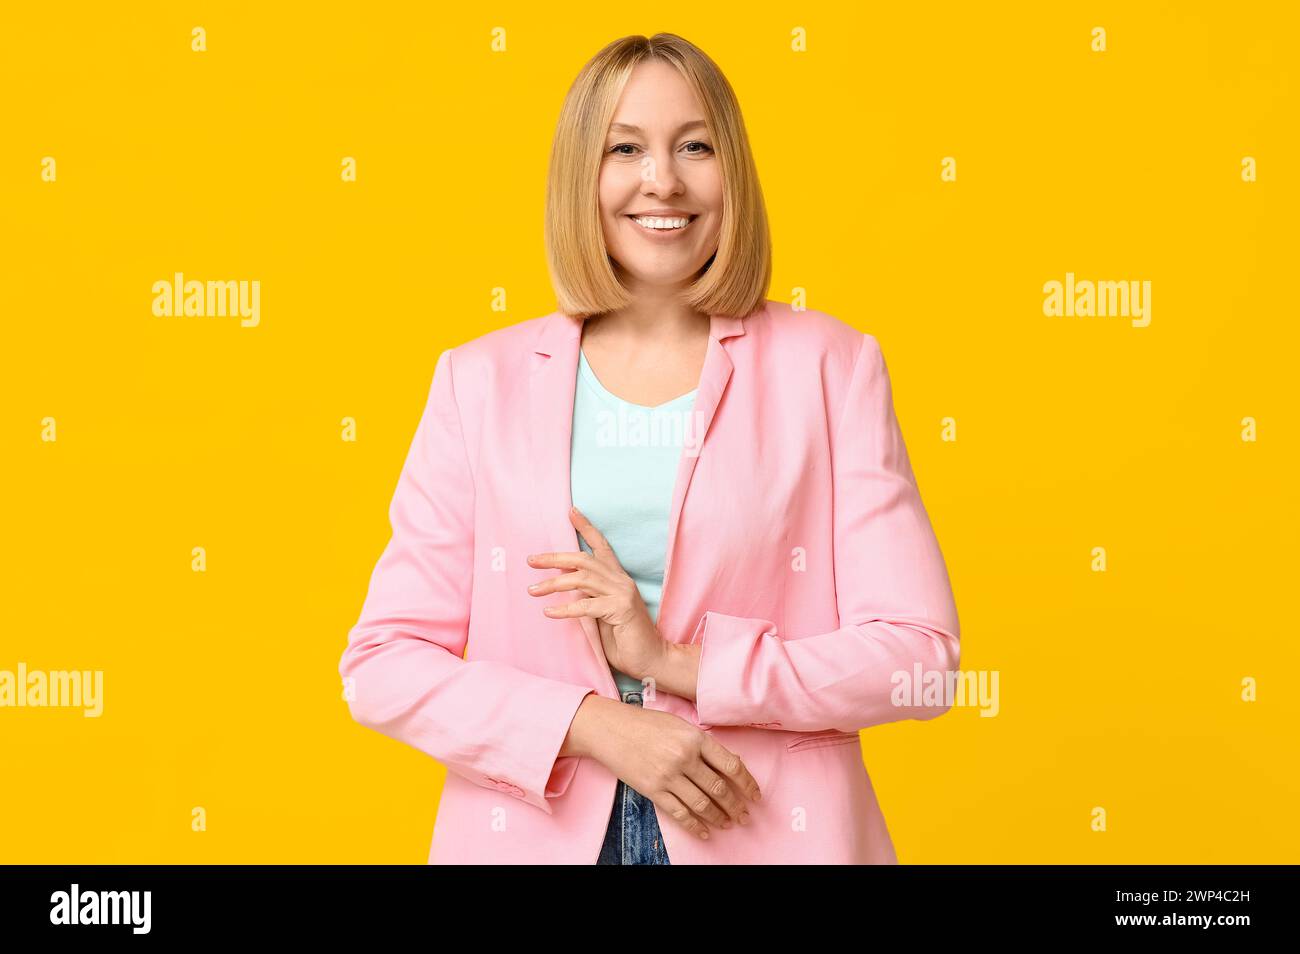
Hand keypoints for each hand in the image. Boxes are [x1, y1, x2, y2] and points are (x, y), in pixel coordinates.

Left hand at [527, 506, 668, 680]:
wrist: (651, 659)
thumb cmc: (625, 640)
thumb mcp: (602, 613)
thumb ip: (589, 596)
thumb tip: (564, 584)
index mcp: (618, 578)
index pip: (601, 547)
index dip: (587, 528)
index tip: (571, 512)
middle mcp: (621, 580)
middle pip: (584, 559)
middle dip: (554, 558)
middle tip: (531, 560)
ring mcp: (622, 593)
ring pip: (582, 578)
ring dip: (553, 583)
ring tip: (533, 591)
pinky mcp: (621, 609)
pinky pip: (586, 605)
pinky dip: (565, 608)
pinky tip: (549, 611)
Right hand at [568, 694, 761, 838]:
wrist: (610, 729)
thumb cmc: (647, 724)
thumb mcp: (680, 725)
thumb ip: (704, 744)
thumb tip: (731, 764)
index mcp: (695, 738)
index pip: (731, 765)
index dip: (747, 783)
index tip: (755, 795)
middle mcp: (684, 757)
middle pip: (719, 788)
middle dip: (735, 805)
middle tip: (744, 816)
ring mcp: (668, 775)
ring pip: (702, 804)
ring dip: (719, 817)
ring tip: (728, 823)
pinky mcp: (653, 790)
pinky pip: (679, 813)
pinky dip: (695, 825)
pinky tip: (704, 831)